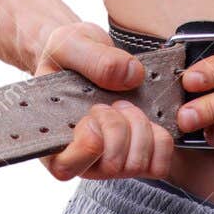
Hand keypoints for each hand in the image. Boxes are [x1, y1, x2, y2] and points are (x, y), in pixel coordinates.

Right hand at [34, 21, 175, 182]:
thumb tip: (130, 76)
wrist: (85, 56)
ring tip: (125, 104)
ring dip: (139, 127)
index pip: (64, 168)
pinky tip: (147, 117)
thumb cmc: (67, 58)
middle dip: (118, 125)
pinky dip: (160, 138)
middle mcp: (81, 160)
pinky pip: (159, 164)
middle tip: (111, 101)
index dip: (86, 145)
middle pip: (110, 165)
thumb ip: (92, 58)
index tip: (91, 112)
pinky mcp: (137, 157)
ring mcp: (111, 163)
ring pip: (136, 165)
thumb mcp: (69, 45)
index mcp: (53, 141)